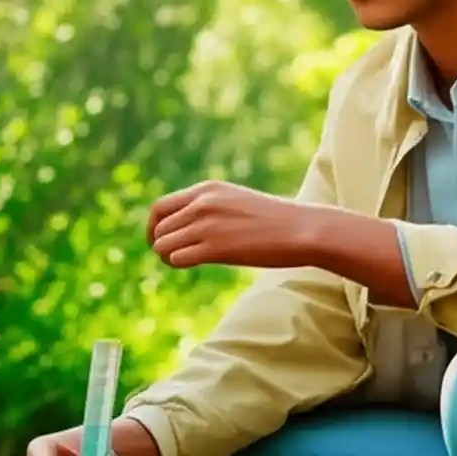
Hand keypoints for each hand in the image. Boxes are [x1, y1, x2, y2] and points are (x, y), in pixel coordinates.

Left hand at [147, 180, 327, 268]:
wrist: (302, 230)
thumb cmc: (274, 221)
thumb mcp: (237, 201)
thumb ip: (211, 207)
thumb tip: (189, 225)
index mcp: (207, 189)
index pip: (161, 206)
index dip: (154, 227)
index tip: (161, 240)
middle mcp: (202, 203)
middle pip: (159, 228)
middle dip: (161, 244)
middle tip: (172, 256)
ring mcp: (207, 225)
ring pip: (162, 244)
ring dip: (167, 257)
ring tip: (181, 262)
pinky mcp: (215, 248)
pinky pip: (177, 258)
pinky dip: (177, 264)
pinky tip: (190, 265)